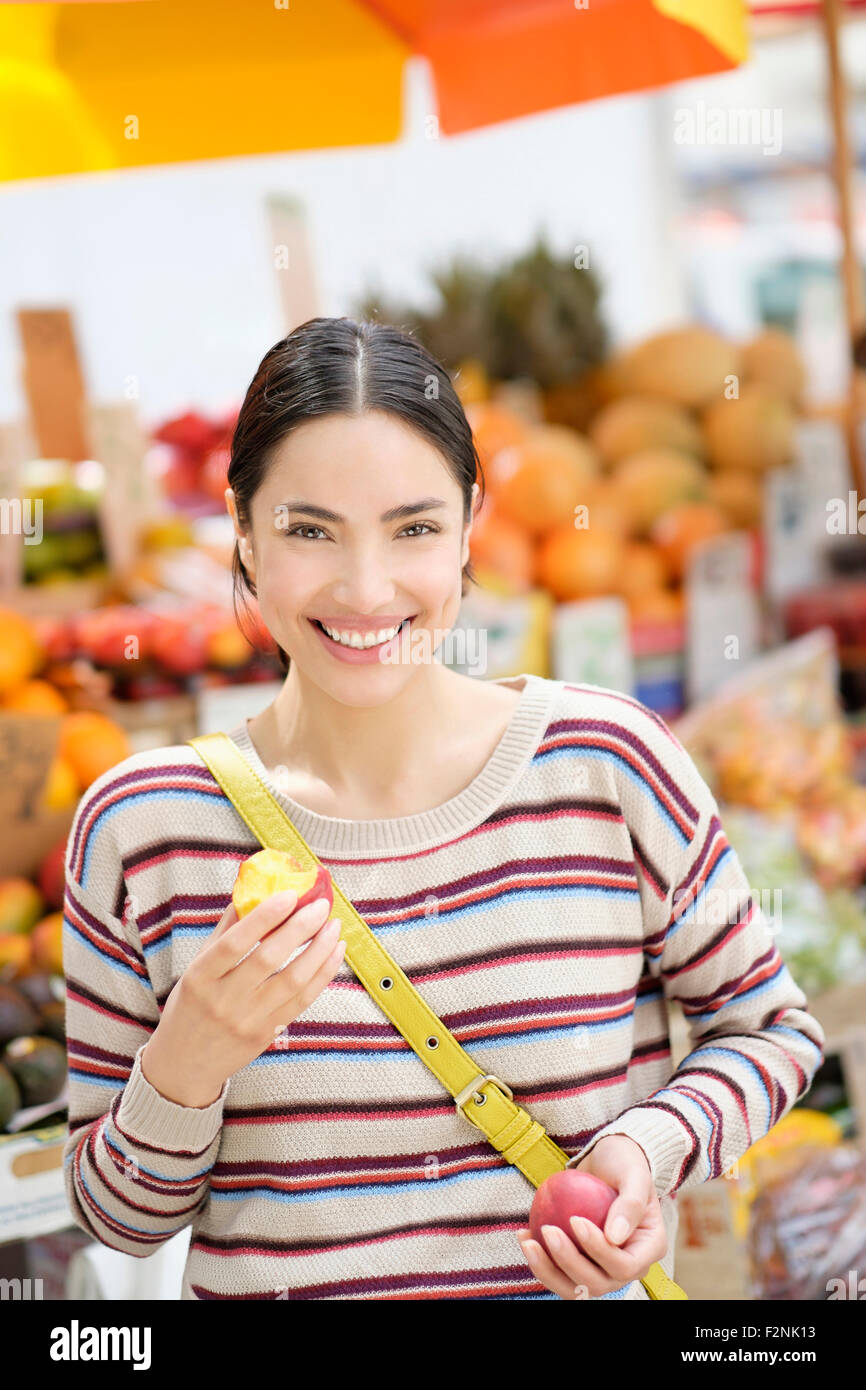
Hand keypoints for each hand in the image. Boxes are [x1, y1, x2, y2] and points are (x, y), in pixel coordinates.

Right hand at [141, 889, 345, 1105]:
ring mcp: (248, 1020)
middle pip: (268, 960)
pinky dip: (322, 974)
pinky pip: (302, 1001)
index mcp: (200, 977)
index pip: (234, 943)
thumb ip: (224, 931)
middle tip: (321, 906)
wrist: (184, 1065)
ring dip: (319, 950)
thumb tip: (252, 893)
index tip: (289, 895)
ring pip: (292, 981)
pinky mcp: (267, 1035)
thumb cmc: (191, 1006)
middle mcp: (223, 1000)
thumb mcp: (196, 968)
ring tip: (333, 927)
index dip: (263, 918)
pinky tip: (334, 953)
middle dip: (300, 928)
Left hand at [516, 1134, 667, 1299]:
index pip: (625, 1266)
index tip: (576, 1220)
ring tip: (528, 1243)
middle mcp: (628, 1266)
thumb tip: (614, 1237)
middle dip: (569, 1262)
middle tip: (548, 1230)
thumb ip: (630, 1203)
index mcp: (649, 1249)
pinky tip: (524, 1236)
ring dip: (548, 1272)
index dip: (599, 1251)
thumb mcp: (634, 1173)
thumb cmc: (624, 1162)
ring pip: (575, 1288)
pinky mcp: (580, 1264)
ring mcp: (603, 1270)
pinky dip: (540, 1262)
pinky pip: (559, 1274)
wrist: (607, 1162)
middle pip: (598, 1283)